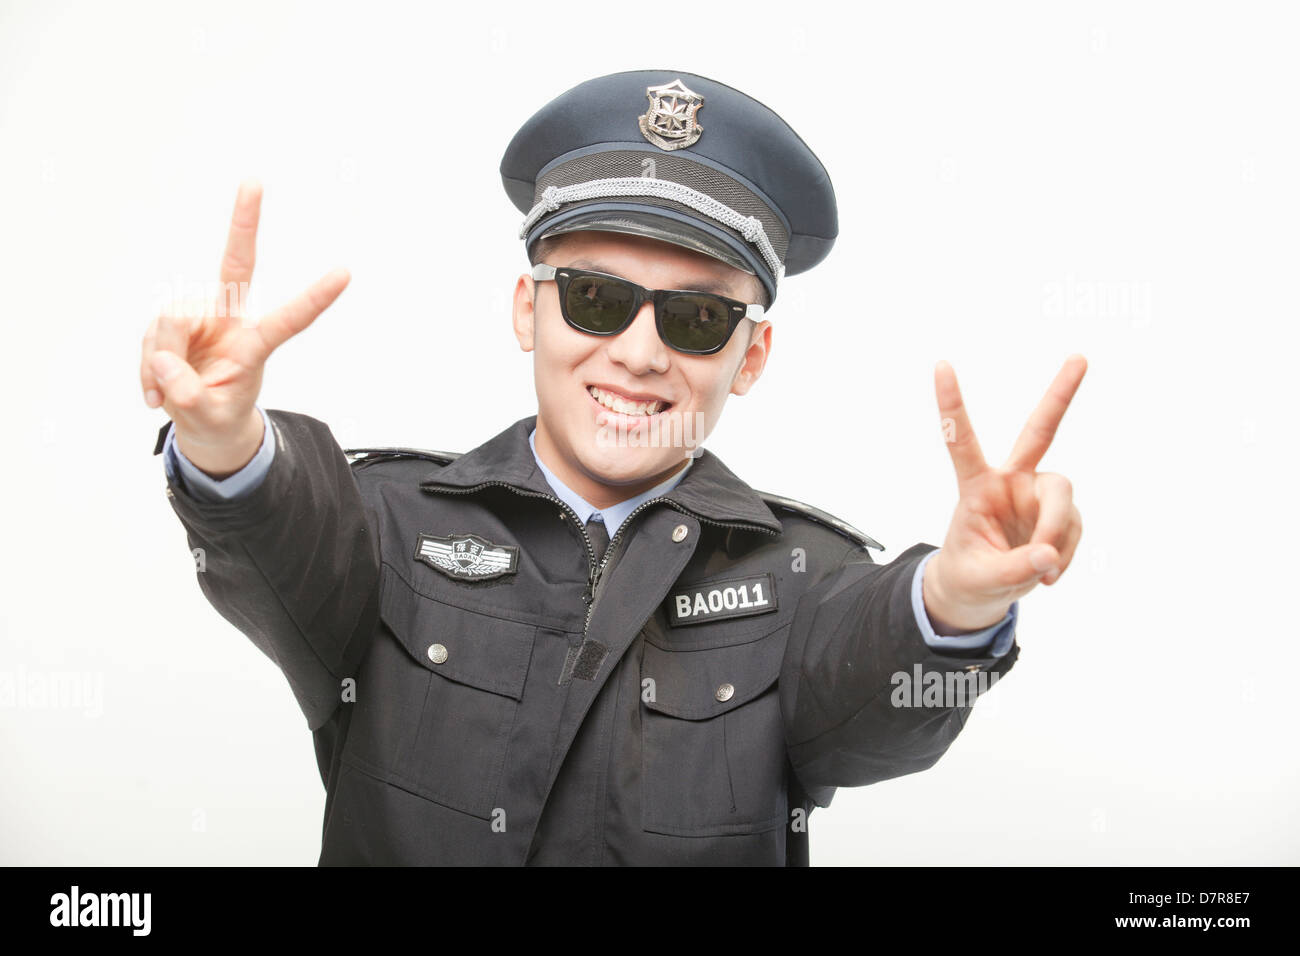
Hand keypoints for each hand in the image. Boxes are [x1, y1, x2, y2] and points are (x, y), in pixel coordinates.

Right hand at [140, 179, 349, 475]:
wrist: (200, 417)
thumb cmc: (217, 414)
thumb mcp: (206, 417)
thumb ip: (189, 395)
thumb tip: (163, 360)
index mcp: (256, 344)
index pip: (289, 319)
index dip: (314, 299)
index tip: (345, 273)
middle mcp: (230, 319)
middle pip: (235, 266)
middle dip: (244, 223)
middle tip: (254, 180)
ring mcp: (200, 315)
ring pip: (168, 322)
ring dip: (158, 363)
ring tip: (166, 395)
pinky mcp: (172, 321)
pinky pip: (150, 338)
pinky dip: (147, 369)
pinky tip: (156, 392)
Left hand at [922, 355, 1086, 632]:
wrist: (981, 592)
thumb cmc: (969, 576)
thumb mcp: (982, 579)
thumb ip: (1013, 568)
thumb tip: (1049, 555)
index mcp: (976, 487)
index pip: (962, 442)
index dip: (952, 405)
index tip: (941, 365)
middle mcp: (1012, 481)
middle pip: (1040, 432)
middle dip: (1060, 395)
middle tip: (1080, 357)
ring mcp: (1039, 495)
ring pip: (1063, 500)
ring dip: (1057, 536)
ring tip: (1043, 572)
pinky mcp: (1060, 515)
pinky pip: (1072, 531)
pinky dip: (1064, 556)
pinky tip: (1048, 574)